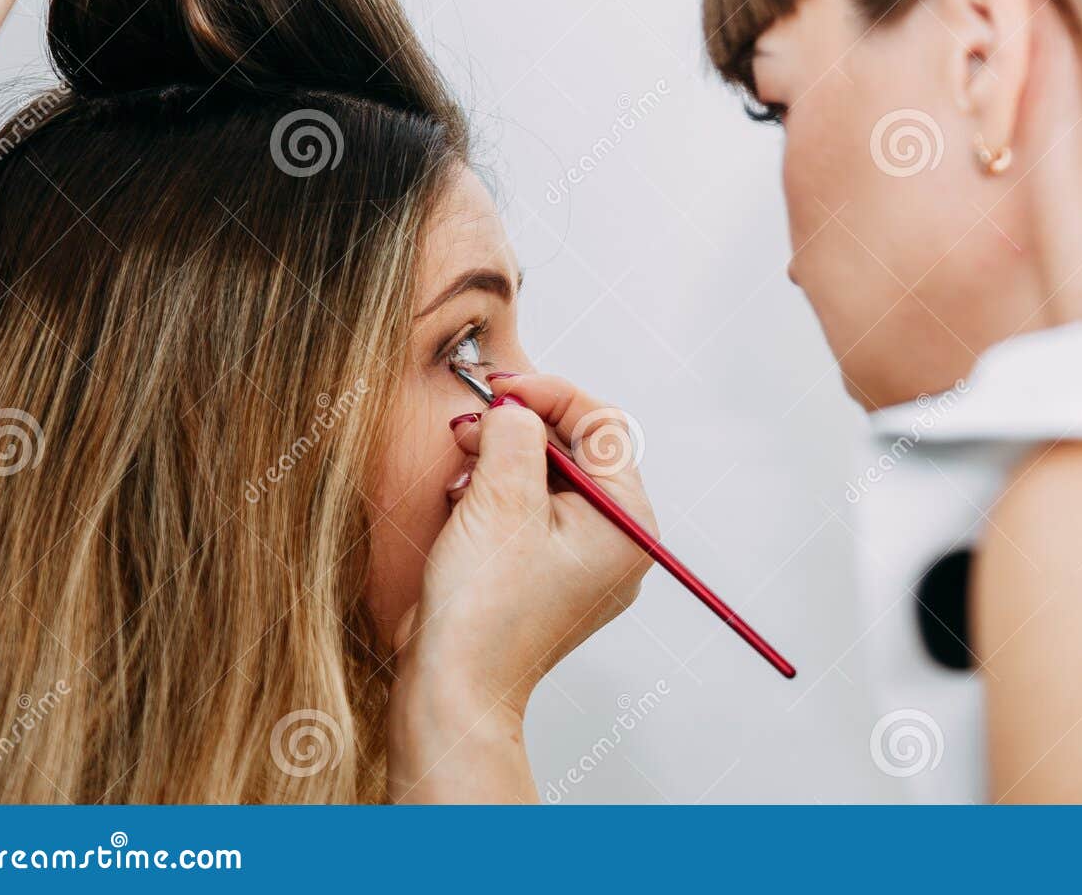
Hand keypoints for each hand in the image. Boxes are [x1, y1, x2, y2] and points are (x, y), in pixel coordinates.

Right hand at [386, 374, 655, 800]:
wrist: (454, 693)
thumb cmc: (484, 610)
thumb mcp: (501, 498)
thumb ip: (516, 433)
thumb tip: (514, 407)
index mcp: (628, 521)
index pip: (602, 426)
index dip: (549, 396)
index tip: (502, 388)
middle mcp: (617, 541)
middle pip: (576, 452)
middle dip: (520, 431)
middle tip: (470, 427)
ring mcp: (585, 562)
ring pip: (548, 480)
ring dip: (501, 463)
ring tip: (462, 472)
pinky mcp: (549, 576)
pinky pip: (530, 513)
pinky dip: (497, 497)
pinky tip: (463, 505)